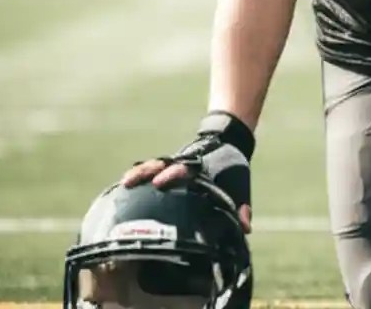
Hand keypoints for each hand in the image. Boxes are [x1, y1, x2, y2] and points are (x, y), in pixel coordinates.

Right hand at [122, 111, 255, 232]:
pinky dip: (141, 174)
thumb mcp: (240, 186)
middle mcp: (185, 163)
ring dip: (140, 172)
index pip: (184, 169)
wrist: (228, 142)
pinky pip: (153, 168)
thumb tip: (245, 228)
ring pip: (154, 165)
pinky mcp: (170, 166)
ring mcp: (175, 163)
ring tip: (124, 182)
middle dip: (148, 172)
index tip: (159, 182)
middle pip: (162, 165)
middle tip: (131, 182)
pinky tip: (125, 185)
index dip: (172, 174)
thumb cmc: (232, 171)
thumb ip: (241, 206)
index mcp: (200, 167)